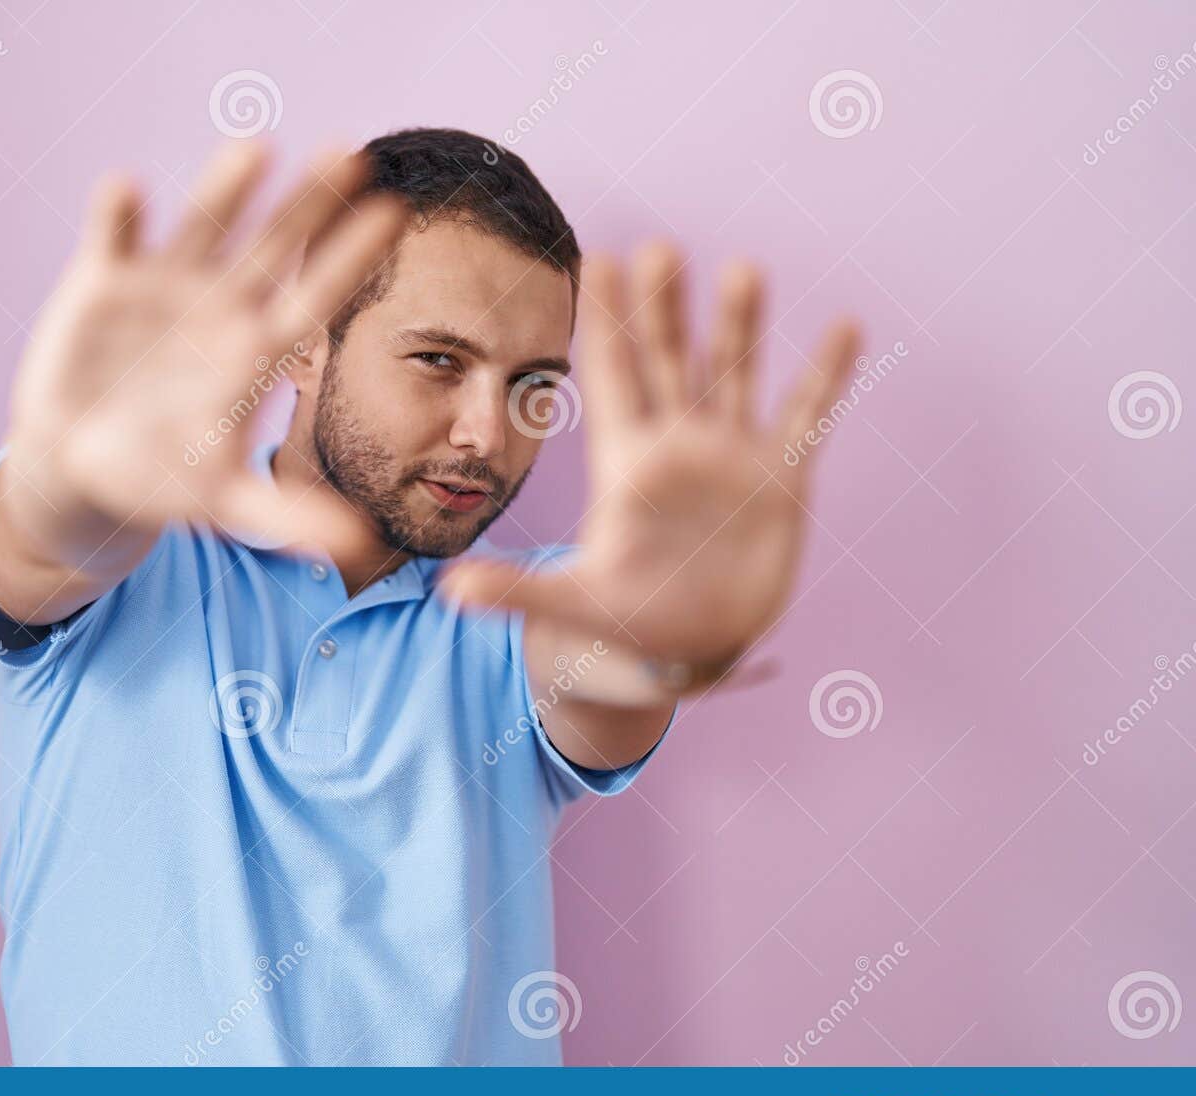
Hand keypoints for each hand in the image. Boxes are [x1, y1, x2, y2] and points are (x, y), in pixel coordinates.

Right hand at [4, 139, 407, 556]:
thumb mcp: (224, 500)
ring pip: (201, 226)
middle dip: (310, 203)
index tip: (394, 212)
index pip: (316, 295)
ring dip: (225, 191)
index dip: (352, 258)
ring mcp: (162, 287)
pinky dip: (118, 215)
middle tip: (353, 153)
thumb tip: (352, 546)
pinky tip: (126, 191)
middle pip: (273, 244)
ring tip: (255, 148)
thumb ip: (284, 516)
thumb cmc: (163, 478)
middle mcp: (219, 304)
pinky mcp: (101, 279)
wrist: (81, 467)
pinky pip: (112, 237)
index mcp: (256, 348)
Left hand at [439, 242, 860, 668]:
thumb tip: (449, 589)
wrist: (693, 648)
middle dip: (664, 308)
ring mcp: (730, 457)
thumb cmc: (627, 621)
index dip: (606, 322)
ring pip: (734, 375)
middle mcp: (676, 445)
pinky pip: (806, 417)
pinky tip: (845, 327)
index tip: (596, 258)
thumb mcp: (574, 605)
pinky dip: (825, 376)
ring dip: (740, 325)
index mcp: (624, 463)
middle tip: (659, 248)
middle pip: (668, 361)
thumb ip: (518, 590)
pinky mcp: (780, 480)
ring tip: (741, 268)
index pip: (611, 377)